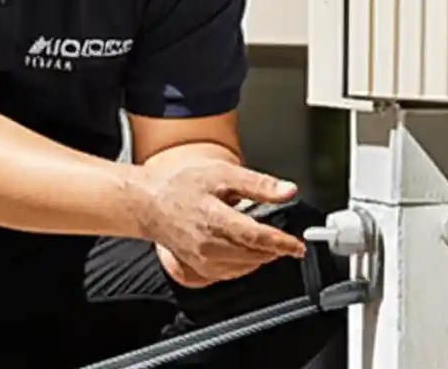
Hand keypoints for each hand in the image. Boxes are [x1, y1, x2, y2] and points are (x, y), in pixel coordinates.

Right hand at [133, 159, 306, 287]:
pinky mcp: (198, 268)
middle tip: (286, 240)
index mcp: (214, 218)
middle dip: (274, 250)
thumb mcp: (222, 174)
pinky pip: (230, 274)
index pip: (256, 237)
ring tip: (268, 244)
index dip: (281, 243)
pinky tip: (247, 252)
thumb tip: (287, 191)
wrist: (150, 203)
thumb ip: (258, 185)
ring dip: (261, 258)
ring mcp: (201, 259)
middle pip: (252, 255)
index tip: (298, 245)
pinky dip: (244, 266)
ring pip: (243, 268)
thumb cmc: (182, 185)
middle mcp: (207, 244)